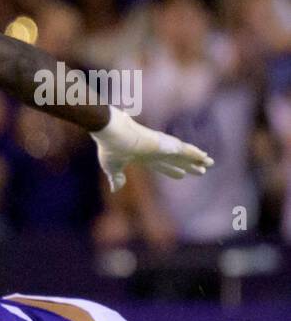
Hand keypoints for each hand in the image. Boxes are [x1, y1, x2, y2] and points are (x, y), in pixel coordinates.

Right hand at [90, 109, 212, 192]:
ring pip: (183, 154)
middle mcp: (155, 151)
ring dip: (197, 159)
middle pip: (175, 159)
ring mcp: (161, 146)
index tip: (182, 174)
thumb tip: (116, 189)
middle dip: (188, 165)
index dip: (171, 169)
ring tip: (210, 163)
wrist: (110, 131)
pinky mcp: (165, 143)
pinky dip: (195, 153)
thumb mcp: (112, 166)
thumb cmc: (109, 146)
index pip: (161, 164)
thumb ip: (116, 178)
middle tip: (201, 170)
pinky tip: (205, 157)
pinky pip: (185, 150)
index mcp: (143, 156)